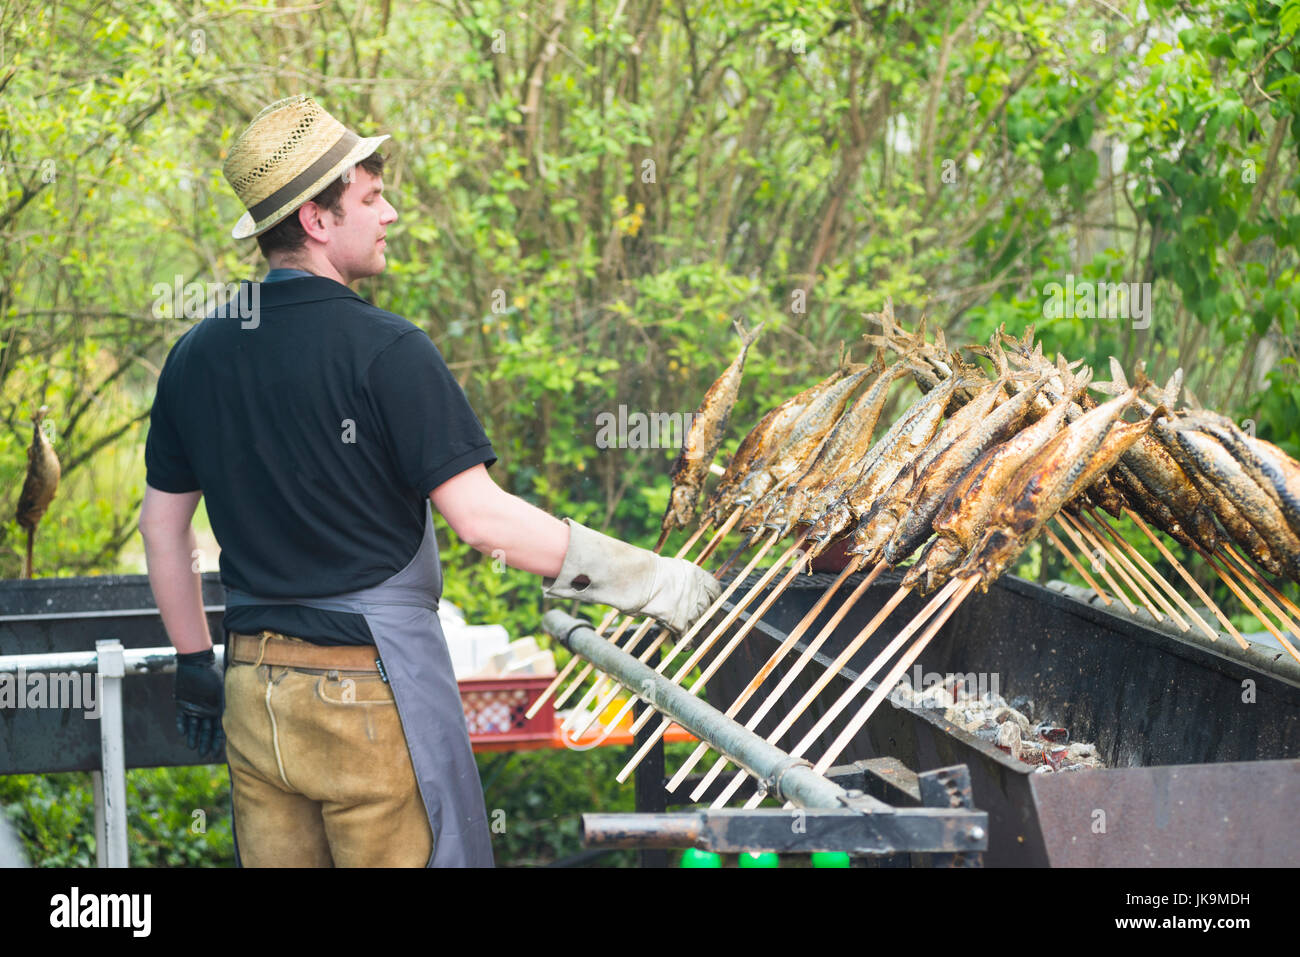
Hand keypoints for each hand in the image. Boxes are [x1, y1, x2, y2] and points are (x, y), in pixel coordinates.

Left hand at [174, 648, 224, 759]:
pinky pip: (181, 718)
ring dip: (193, 737)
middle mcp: (206, 711)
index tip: (216, 753)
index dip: (217, 741)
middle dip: (205, 743)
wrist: (195, 664)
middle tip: (203, 755)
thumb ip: (225, 708)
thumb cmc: (212, 676)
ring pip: (193, 727)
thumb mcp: (222, 694)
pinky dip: (182, 725)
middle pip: (206, 730)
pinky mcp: (182, 704)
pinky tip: (183, 733)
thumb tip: (234, 724)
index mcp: (218, 709)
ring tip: (192, 747)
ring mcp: (194, 708)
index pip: (218, 729)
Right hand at [542, 519, 722, 633]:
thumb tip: (672, 586)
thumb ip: (676, 581)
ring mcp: (690, 606)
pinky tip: (676, 642)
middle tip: (694, 620)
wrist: (633, 578)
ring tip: (684, 632)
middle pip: (709, 608)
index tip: (708, 603)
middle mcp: (696, 590)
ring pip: (698, 624)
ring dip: (691, 628)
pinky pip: (686, 637)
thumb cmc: (641, 570)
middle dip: (703, 615)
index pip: (716, 589)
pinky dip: (682, 642)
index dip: (712, 598)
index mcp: (695, 573)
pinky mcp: (679, 621)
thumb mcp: (666, 569)